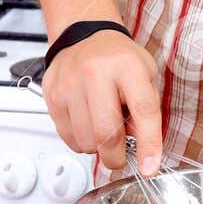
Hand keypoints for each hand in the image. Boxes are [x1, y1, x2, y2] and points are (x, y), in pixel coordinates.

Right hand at [42, 30, 162, 174]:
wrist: (84, 35)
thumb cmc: (119, 58)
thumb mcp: (146, 75)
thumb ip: (147, 110)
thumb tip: (142, 147)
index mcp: (128, 67)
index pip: (143, 110)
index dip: (148, 144)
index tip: (150, 168)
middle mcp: (96, 73)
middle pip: (106, 133)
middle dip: (116, 157)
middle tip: (121, 158)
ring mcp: (70, 84)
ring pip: (85, 140)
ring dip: (97, 147)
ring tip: (102, 126)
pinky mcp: (53, 96)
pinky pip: (67, 137)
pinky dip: (81, 141)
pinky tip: (87, 123)